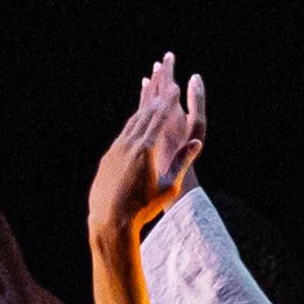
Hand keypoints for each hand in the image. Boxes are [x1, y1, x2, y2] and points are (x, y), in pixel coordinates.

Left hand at [85, 54, 207, 237]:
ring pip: (131, 124)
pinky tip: (136, 124)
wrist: (110, 220)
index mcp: (145, 149)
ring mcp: (115, 150)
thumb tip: (196, 143)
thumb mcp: (168, 186)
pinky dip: (132, 125)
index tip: (175, 87)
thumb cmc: (144, 207)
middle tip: (164, 83)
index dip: (168, 101)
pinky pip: (122, 135)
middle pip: (144, 115)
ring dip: (143, 109)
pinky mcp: (108, 157)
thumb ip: (182, 162)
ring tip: (151, 98)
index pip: (159, 118)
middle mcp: (128, 145)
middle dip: (156, 98)